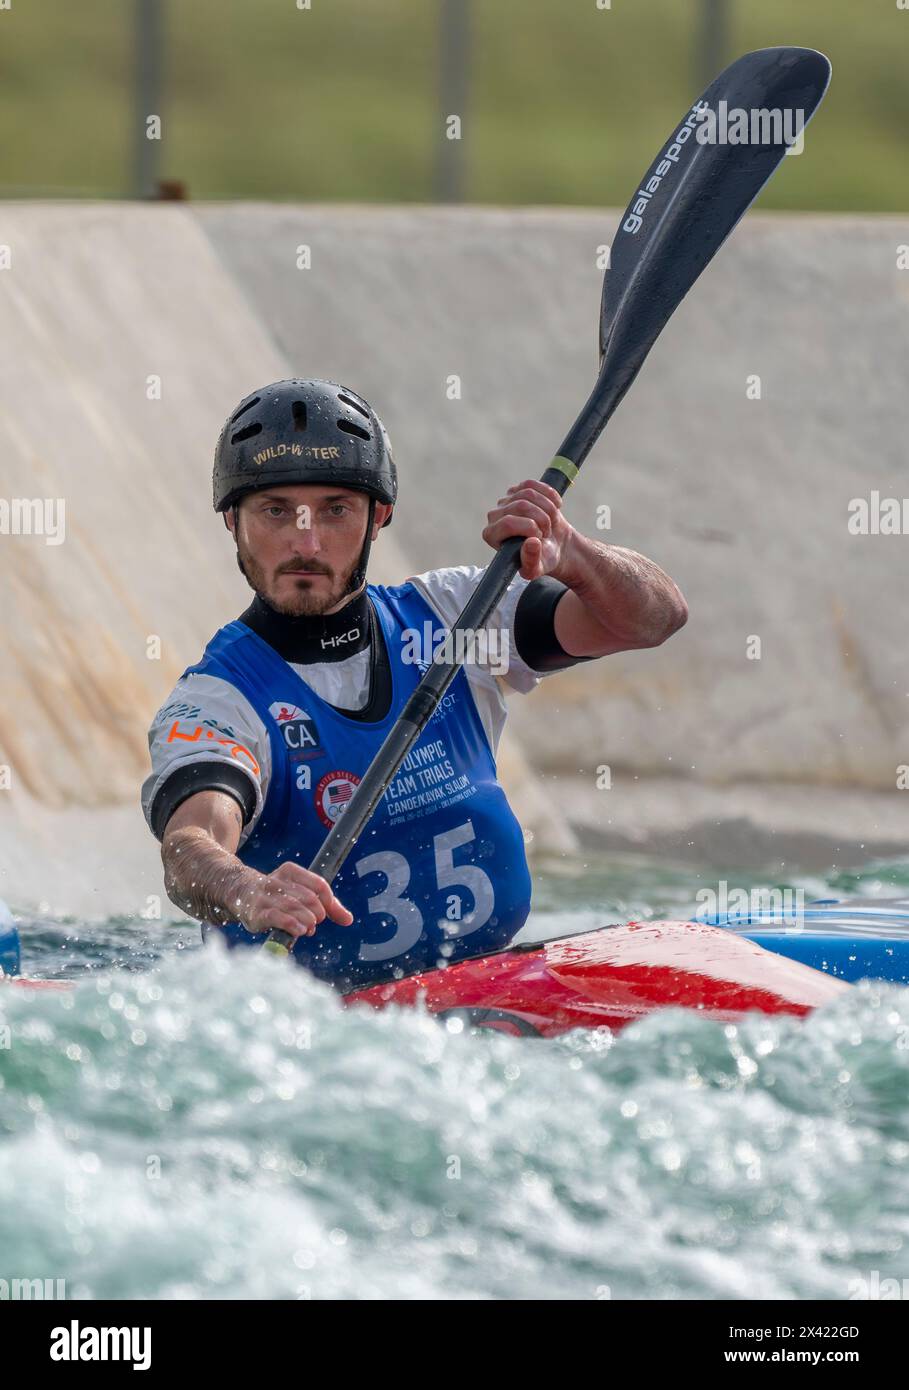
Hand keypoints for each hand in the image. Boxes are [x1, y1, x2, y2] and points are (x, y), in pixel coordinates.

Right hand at [237, 861, 353, 939]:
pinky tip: (300, 931)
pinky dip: (292, 925)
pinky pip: (278, 917)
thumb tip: (349, 919)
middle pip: (309, 898)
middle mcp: (278, 881)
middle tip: (315, 922)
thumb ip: (326, 905)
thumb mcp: (300, 893)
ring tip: (309, 928)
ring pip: (294, 908)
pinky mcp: (257, 912)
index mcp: (291, 872)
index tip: (327, 913)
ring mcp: (266, 896)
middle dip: (317, 913)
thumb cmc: (277, 895)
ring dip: (307, 921)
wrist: (239, 893)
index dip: (328, 901)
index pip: (319, 885)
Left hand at [481, 479, 573, 581]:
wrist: (553, 545)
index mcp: (491, 535)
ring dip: (548, 509)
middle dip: (542, 519)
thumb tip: (532, 542)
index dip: (530, 528)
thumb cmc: (542, 559)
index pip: (508, 522)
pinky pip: (533, 484)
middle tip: (547, 533)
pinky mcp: (518, 490)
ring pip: (528, 493)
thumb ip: (531, 562)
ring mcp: (505, 500)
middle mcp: (493, 516)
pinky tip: (555, 506)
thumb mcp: (537, 569)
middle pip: (520, 505)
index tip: (540, 538)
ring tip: (550, 523)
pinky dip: (549, 495)